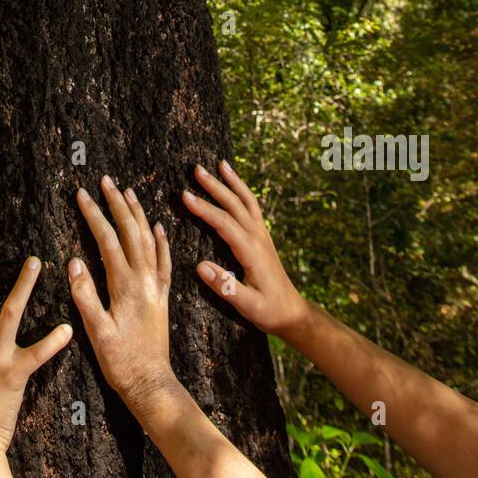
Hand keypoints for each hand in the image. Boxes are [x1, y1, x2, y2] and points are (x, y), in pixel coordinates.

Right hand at [69, 177, 175, 419]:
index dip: (94, 215)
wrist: (151, 383)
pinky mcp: (162, 296)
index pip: (107, 240)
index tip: (81, 194)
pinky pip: (165, 260)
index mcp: (125, 286)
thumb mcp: (96, 332)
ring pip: (149, 239)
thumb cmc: (120, 362)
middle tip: (105, 181)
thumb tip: (74, 262)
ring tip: (129, 193)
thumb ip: (85, 297)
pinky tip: (158, 226)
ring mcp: (156, 286)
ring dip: (138, 214)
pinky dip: (162, 240)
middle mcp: (144, 280)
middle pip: (131, 231)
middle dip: (117, 204)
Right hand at [182, 160, 304, 336]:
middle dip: (215, 186)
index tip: (184, 196)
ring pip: (246, 201)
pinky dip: (242, 192)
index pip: (224, 223)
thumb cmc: (269, 311)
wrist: (292, 313)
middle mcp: (258, 237)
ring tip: (221, 163)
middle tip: (196, 169)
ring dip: (232, 182)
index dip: (204, 209)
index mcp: (251, 250)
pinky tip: (235, 186)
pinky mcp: (263, 238)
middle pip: (234, 204)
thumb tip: (200, 266)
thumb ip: (225, 287)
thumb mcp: (248, 305)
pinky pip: (252, 208)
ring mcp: (262, 236)